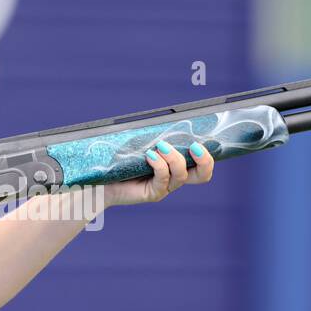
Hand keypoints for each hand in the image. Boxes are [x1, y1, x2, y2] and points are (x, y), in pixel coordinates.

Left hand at [100, 140, 214, 208]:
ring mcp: (164, 187)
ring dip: (174, 158)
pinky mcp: (153, 193)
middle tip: (195, 147)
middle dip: (205, 161)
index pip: (201, 161)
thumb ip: (155, 132)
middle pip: (203, 175)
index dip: (210, 153)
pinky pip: (163, 179)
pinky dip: (159, 165)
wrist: (100, 178)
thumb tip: (166, 116)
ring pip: (182, 175)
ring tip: (160, 147)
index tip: (204, 138)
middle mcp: (174, 177)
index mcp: (176, 164)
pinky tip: (149, 155)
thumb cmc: (119, 156)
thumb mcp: (140, 140)